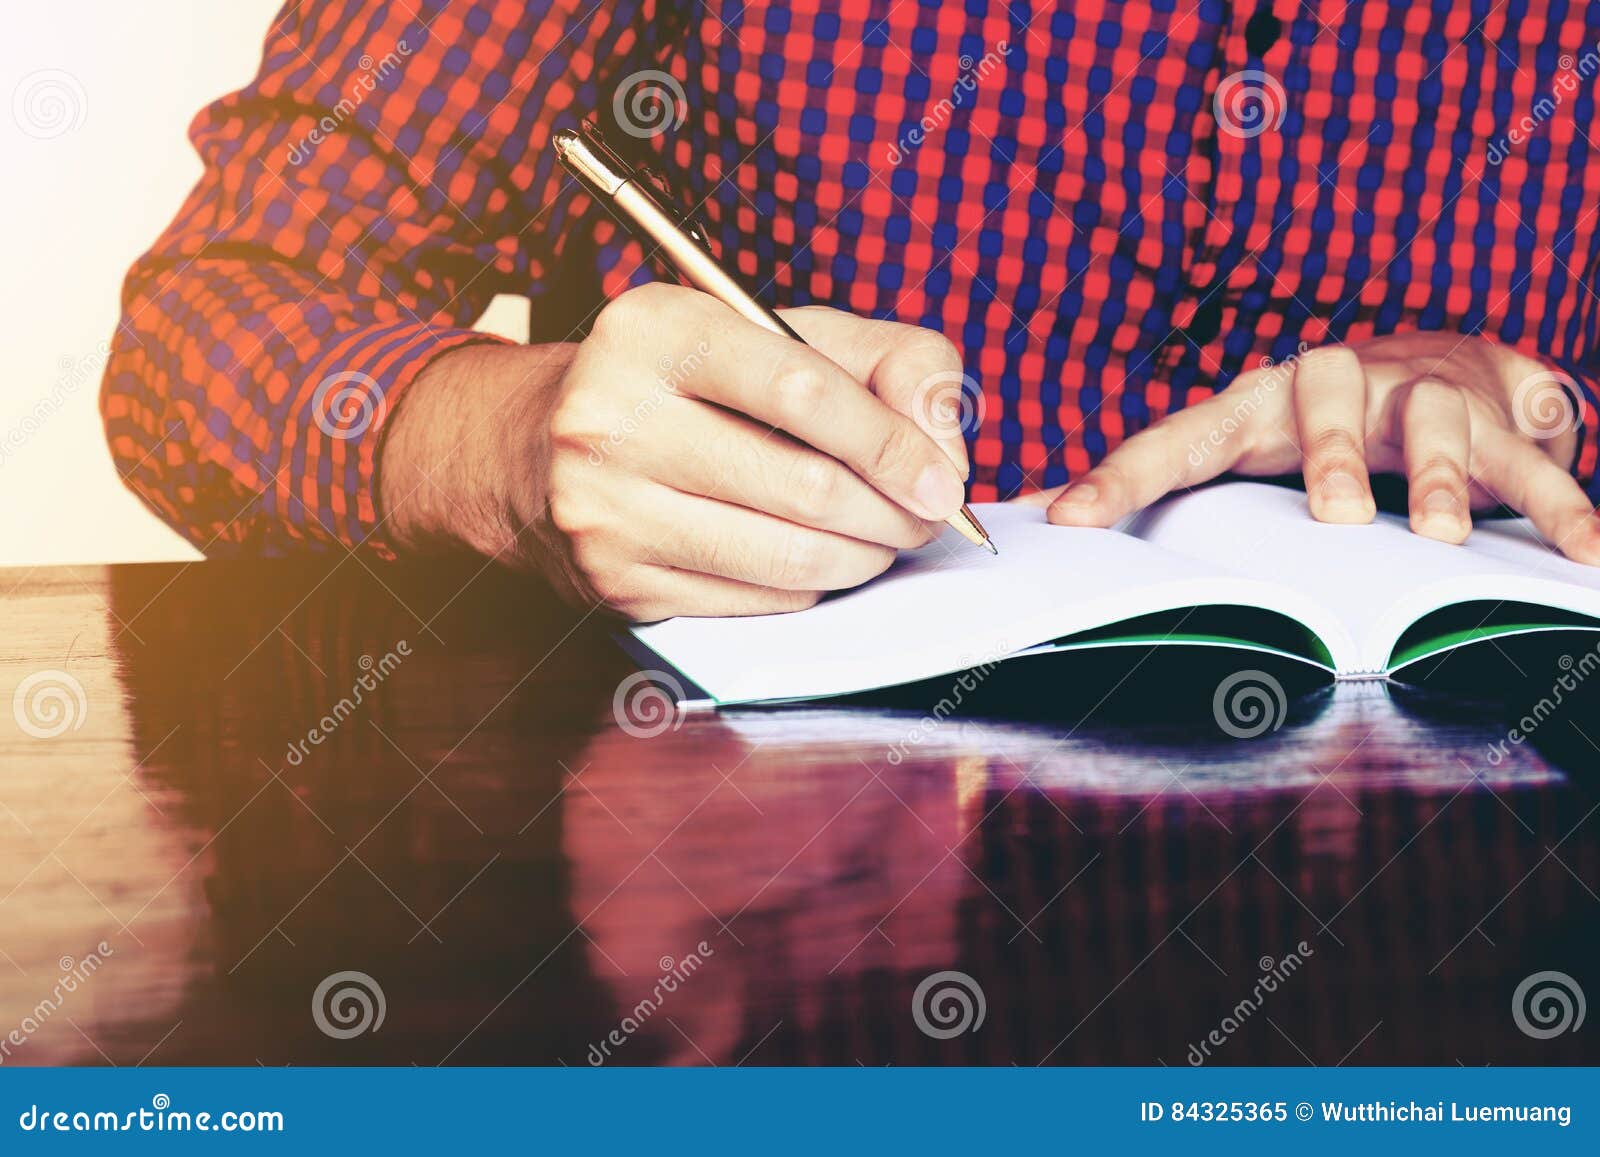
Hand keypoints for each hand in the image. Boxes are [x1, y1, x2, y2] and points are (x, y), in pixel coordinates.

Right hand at [379, 284, 971, 618]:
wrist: (532, 449)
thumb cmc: (683, 383)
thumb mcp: (773, 333)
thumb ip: (883, 360)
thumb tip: (942, 450)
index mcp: (654, 330)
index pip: (803, 390)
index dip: (892, 442)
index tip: (942, 483)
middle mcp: (612, 418)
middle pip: (805, 487)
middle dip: (891, 514)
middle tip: (923, 519)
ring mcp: (607, 510)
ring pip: (786, 558)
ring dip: (862, 559)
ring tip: (881, 540)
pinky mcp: (615, 582)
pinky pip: (755, 601)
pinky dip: (808, 587)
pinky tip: (816, 559)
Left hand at [1037, 332, 1599, 562]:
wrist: (1449, 357)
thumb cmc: (1312, 421)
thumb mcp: (1237, 444)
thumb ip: (1156, 482)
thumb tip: (1035, 517)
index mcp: (1255, 403)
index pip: (1178, 433)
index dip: (1122, 474)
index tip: (1069, 518)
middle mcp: (1337, 384)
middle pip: (1325, 390)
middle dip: (1330, 449)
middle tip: (1336, 515)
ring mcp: (1422, 395)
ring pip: (1433, 415)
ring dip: (1439, 474)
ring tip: (1439, 536)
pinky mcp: (1499, 419)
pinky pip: (1535, 461)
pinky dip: (1562, 505)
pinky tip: (1588, 557)